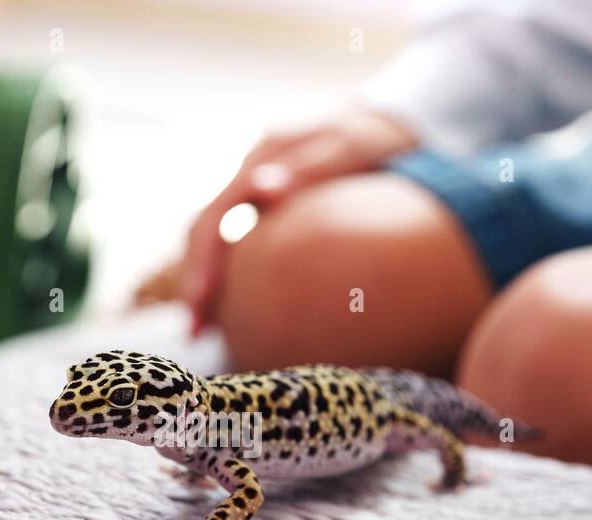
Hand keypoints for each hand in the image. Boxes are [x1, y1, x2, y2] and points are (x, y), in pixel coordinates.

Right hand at [179, 108, 417, 334]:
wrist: (396, 117)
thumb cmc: (379, 138)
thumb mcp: (352, 146)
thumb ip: (309, 168)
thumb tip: (263, 188)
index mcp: (264, 156)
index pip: (216, 214)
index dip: (204, 261)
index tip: (201, 303)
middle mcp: (252, 168)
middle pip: (204, 227)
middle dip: (197, 278)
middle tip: (195, 330)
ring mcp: (258, 181)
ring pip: (215, 232)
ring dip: (207, 277)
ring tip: (205, 326)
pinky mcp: (269, 197)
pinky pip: (237, 234)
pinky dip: (229, 268)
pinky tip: (234, 302)